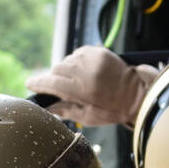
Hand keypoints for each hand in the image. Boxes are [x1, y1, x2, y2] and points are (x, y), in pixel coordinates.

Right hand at [26, 46, 158, 127]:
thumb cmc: (112, 110)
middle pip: (57, 69)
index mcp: (82, 89)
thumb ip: (65, 110)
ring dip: (67, 70)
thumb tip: (46, 108)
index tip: (30, 84)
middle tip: (59, 89)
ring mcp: (93, 58)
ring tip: (76, 81)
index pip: (51, 82)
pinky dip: (77, 62)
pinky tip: (84, 71)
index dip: (38, 83)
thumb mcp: (88, 116)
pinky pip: (78, 53)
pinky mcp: (99, 51)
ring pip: (67, 60)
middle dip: (54, 78)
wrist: (138, 94)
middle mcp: (86, 71)